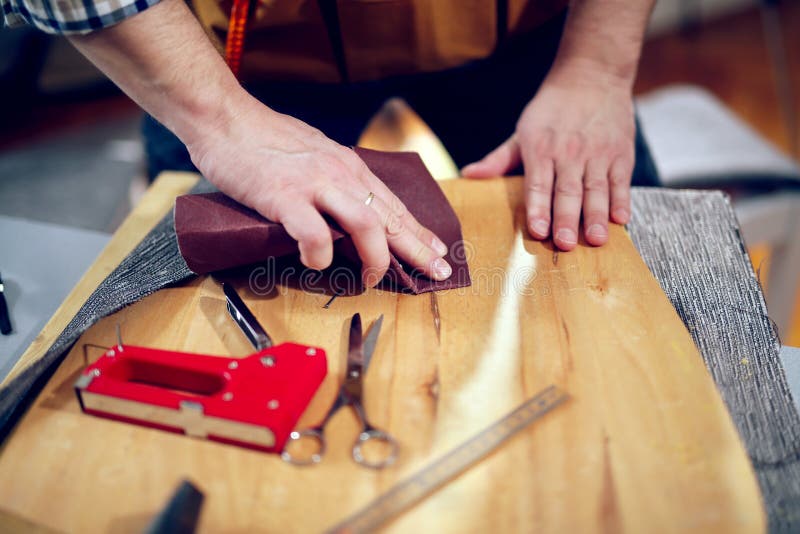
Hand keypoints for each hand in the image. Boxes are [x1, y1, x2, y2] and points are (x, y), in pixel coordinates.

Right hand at [186, 92, 450, 285]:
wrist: (225, 116)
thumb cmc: (264, 139)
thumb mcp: (315, 154)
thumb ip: (335, 180)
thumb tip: (349, 206)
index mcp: (349, 167)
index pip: (394, 205)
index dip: (419, 231)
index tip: (438, 251)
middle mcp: (340, 174)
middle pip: (390, 218)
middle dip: (418, 250)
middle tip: (436, 273)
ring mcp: (314, 184)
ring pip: (365, 225)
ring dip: (375, 258)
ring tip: (372, 278)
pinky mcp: (284, 196)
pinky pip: (314, 234)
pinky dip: (320, 255)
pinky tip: (317, 263)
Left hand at [462, 64, 635, 250]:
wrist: (592, 74)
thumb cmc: (551, 109)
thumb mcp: (521, 131)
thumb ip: (498, 159)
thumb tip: (468, 175)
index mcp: (541, 148)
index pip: (538, 183)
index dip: (538, 207)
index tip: (537, 229)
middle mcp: (569, 152)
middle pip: (568, 191)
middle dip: (567, 219)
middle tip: (565, 243)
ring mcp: (598, 153)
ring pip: (596, 189)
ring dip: (597, 216)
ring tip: (597, 240)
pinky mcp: (621, 153)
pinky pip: (621, 181)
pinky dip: (622, 200)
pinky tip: (621, 220)